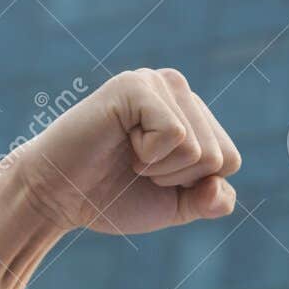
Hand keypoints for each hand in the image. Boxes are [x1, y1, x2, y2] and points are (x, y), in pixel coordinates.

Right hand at [5, 68, 241, 234]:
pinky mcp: (135, 86)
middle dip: (177, 179)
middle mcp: (177, 87)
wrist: (58, 197)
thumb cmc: (111, 197)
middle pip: (219, 156)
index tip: (153, 177)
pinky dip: (148, 156)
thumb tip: (220, 190)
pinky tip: (121, 142)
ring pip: (199, 149)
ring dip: (160, 169)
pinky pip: (176, 136)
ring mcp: (156, 82)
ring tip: (127, 154)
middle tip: (136, 167)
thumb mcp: (174, 205)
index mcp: (190, 111)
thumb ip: (209, 200)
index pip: (230, 160)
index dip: (193, 185)